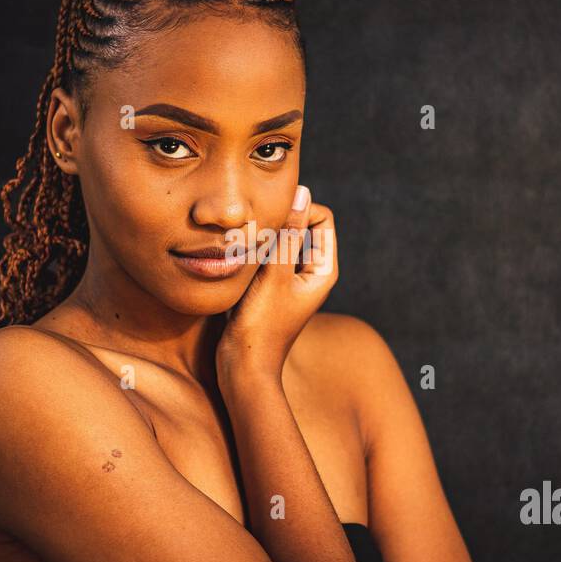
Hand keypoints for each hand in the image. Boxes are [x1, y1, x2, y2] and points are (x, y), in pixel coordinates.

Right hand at [216, 185, 338, 384]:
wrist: (243, 367)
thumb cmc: (262, 326)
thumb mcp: (276, 274)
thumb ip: (290, 233)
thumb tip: (302, 193)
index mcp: (323, 269)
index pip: (321, 216)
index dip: (298, 209)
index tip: (272, 218)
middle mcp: (310, 272)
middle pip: (300, 225)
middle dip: (279, 222)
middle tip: (255, 234)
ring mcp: (289, 279)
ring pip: (279, 240)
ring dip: (263, 238)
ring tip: (245, 252)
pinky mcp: (269, 286)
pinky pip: (264, 255)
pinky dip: (252, 252)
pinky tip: (237, 263)